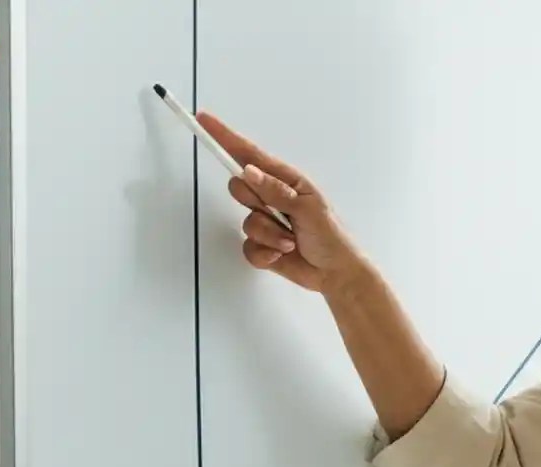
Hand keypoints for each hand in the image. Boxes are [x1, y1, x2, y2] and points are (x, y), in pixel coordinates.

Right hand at [197, 111, 365, 292]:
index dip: (225, 138)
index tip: (205, 120)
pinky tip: (283, 254)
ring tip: (292, 241)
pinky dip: (265, 253)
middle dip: (257, 203)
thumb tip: (249, 171)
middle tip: (282, 214)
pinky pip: (248, 246)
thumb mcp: (309, 209)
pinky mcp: (261, 245)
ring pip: (246, 222)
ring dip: (270, 235)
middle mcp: (272, 197)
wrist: (336, 273)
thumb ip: (277, 191)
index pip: (250, 155)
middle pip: (240, 188)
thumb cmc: (332, 235)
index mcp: (286, 181)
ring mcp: (265, 221)